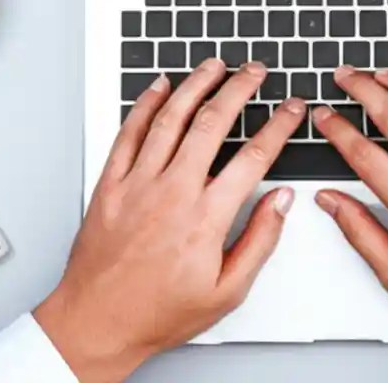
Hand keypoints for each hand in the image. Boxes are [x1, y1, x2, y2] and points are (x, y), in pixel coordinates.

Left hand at [34, 59, 304, 382]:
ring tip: (213, 65)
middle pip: (212, 123)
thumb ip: (260, 241)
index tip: (291, 109)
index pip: (253, 157)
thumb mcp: (227, 291)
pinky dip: (144, 105)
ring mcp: (137, 184)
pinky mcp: (110, 185)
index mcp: (205, 218)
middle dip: (239, 89)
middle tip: (254, 72)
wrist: (97, 322)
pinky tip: (159, 87)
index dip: (278, 126)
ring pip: (170, 119)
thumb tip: (281, 202)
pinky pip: (128, 133)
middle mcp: (171, 193)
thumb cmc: (158, 312)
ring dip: (195, 85)